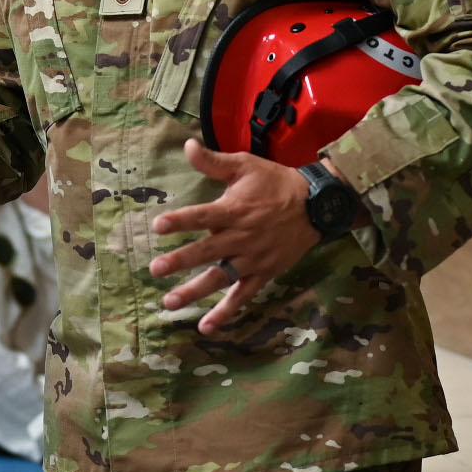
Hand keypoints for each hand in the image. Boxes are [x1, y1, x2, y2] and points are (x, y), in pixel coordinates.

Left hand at [150, 139, 321, 337]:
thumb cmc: (275, 183)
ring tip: (169, 303)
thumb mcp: (245, 166)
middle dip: (180, 260)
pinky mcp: (263, 274)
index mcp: (234, 210)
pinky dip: (225, 312)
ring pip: (219, 278)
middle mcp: (241, 237)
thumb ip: (214, 162)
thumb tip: (186, 145)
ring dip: (194, 291)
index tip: (158, 226)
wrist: (315, 206)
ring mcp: (252, 259)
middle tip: (156, 269)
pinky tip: (205, 326)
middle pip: (206, 251)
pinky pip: (242, 296)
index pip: (202, 216)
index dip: (181, 220)